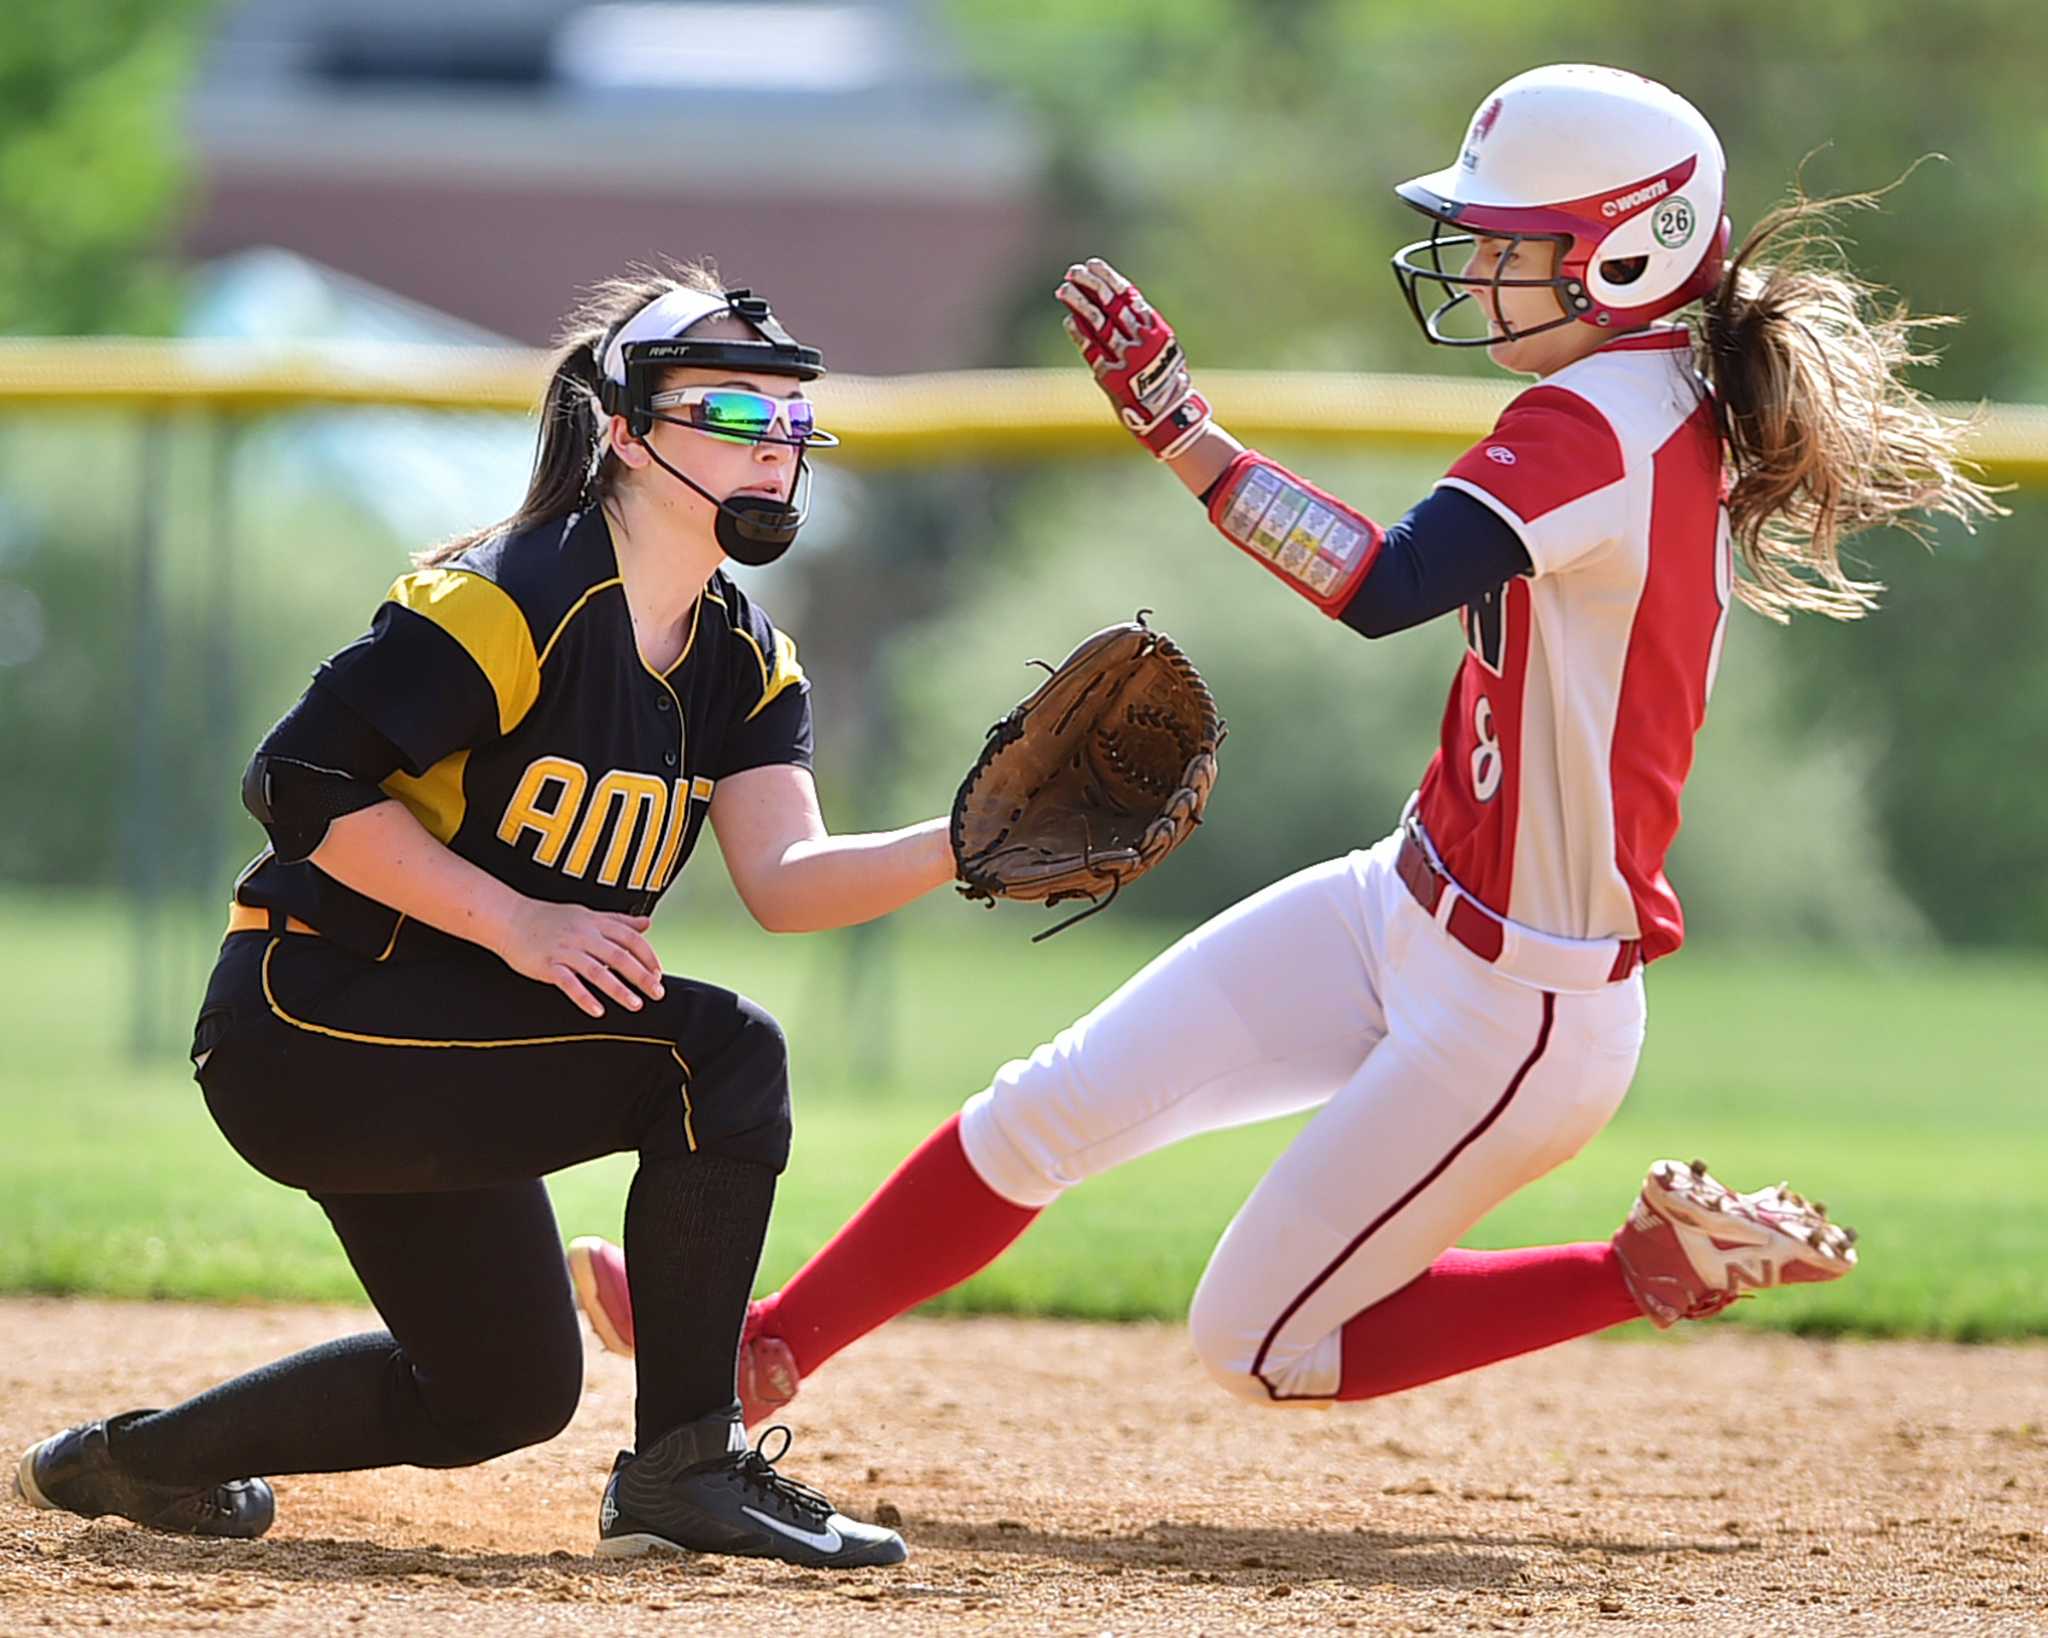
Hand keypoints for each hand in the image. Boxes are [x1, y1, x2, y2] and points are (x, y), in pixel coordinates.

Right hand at [495, 899, 665, 1018]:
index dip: (648, 956)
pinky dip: (584, 997)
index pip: (631, 939)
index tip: (658, 973)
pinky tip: (598, 1011)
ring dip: (619, 989)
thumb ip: (618, 921)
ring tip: (635, 1005)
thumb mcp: (588, 914)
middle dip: (641, 976)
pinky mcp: (548, 965)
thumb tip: (647, 923)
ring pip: (597, 971)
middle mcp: (584, 935)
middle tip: (657, 993)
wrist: (510, 918)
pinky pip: (569, 983)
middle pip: (620, 956)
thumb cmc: (550, 918)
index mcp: (596, 923)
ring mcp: (566, 950)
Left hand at [1055, 257, 1212, 458]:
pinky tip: (1068, 320)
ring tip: (1063, 289)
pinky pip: (1091, 350)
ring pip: (1099, 323)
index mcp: (1155, 329)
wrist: (1168, 415)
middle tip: (1074, 271)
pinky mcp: (1111, 375)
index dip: (1108, 278)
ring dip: (1079, 304)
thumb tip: (1128, 304)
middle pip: (1110, 304)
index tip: (1093, 264)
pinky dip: (1079, 333)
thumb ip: (1146, 329)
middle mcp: (1140, 339)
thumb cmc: (1167, 382)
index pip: (1128, 295)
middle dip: (1090, 285)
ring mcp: (1125, 357)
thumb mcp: (1166, 350)